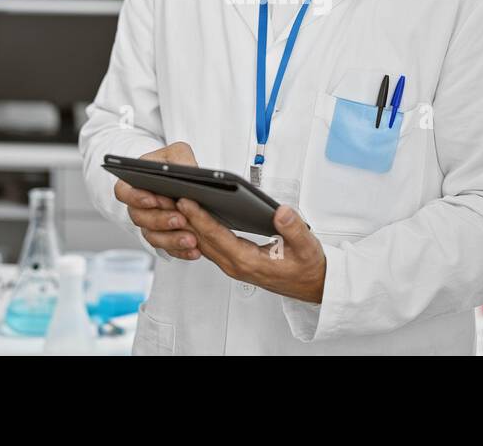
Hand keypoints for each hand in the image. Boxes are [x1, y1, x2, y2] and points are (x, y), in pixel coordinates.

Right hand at [113, 142, 200, 260]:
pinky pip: (168, 249)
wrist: (186, 182)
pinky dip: (181, 251)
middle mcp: (138, 206)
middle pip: (139, 218)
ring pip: (153, 237)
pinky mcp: (164, 238)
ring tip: (191, 239)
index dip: (136, 197)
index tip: (153, 199)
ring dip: (171, 239)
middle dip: (160, 220)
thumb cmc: (175, 164)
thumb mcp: (178, 152)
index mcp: (134, 183)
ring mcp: (150, 224)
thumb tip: (185, 171)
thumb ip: (179, 159)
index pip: (123, 192)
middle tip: (179, 219)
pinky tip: (195, 251)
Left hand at [176, 198, 326, 303]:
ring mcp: (233, 266)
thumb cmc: (309, 267)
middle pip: (202, 240)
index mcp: (249, 261)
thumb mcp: (307, 247)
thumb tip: (281, 212)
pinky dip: (198, 232)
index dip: (200, 218)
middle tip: (169, 196)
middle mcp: (236, 265)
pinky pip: (209, 247)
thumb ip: (294, 228)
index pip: (217, 236)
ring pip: (202, 244)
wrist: (313, 286)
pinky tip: (192, 218)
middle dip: (184, 218)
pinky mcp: (235, 263)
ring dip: (188, 225)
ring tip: (174, 203)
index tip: (186, 201)